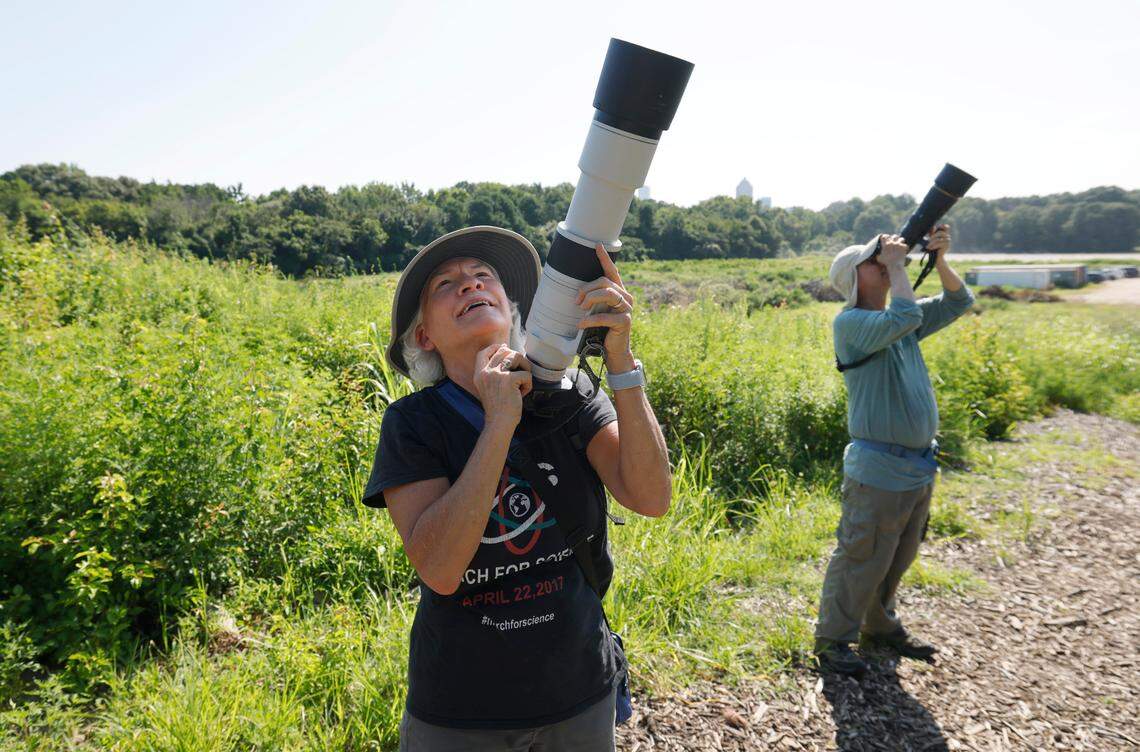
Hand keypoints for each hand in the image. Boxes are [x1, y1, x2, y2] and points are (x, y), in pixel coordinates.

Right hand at [472, 344, 531, 430]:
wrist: (499, 422)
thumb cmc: (497, 407)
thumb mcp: (488, 387)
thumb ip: (493, 370)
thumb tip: (505, 348)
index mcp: (479, 374)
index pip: (483, 352)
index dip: (495, 348)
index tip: (505, 349)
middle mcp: (486, 372)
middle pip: (504, 351)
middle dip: (517, 359)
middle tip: (520, 373)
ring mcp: (497, 374)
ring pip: (516, 356)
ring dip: (525, 367)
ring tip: (523, 381)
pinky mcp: (509, 379)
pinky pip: (526, 374)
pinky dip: (528, 384)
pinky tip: (522, 394)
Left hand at [576, 243, 635, 368]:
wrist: (613, 351)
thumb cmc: (602, 330)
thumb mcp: (597, 311)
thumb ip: (593, 300)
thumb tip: (577, 293)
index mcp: (619, 292)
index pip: (612, 271)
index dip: (604, 258)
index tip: (597, 245)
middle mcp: (626, 297)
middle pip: (605, 282)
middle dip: (587, 289)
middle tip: (577, 301)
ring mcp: (627, 308)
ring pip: (608, 293)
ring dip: (590, 299)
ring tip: (581, 309)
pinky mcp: (625, 321)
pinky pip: (606, 315)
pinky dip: (591, 319)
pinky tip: (581, 323)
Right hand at [877, 234, 908, 267]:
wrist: (894, 266)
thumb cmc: (886, 263)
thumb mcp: (879, 258)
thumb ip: (878, 254)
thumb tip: (877, 253)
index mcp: (885, 244)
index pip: (884, 236)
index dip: (885, 237)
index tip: (886, 238)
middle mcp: (892, 243)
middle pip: (894, 236)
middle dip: (894, 238)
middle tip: (895, 240)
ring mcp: (898, 244)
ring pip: (901, 239)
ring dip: (900, 241)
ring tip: (900, 243)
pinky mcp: (904, 247)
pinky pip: (905, 245)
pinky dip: (905, 247)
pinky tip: (905, 249)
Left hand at [926, 223, 950, 262]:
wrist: (936, 257)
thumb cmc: (933, 247)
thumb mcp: (931, 239)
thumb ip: (932, 233)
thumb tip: (933, 226)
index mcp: (944, 234)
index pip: (947, 227)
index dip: (943, 226)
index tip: (939, 226)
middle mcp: (947, 236)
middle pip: (940, 232)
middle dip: (933, 236)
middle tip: (928, 239)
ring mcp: (948, 241)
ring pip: (939, 239)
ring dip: (931, 243)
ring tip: (927, 246)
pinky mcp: (947, 246)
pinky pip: (939, 244)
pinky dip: (933, 246)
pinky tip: (930, 248)